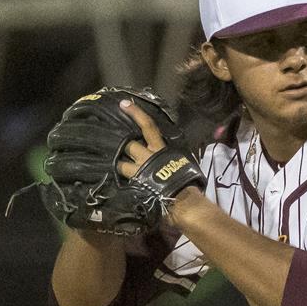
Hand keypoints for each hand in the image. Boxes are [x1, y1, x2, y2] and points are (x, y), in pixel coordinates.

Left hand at [116, 100, 205, 217]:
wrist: (182, 201)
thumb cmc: (187, 182)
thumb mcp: (180, 163)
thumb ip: (170, 157)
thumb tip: (171, 157)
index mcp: (160, 149)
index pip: (147, 126)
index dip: (136, 114)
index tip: (124, 104)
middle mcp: (147, 157)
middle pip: (128, 145)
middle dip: (123, 146)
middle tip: (120, 147)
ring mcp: (139, 172)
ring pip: (121, 165)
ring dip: (120, 166)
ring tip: (119, 169)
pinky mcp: (135, 185)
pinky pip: (125, 181)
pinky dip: (123, 182)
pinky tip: (120, 185)